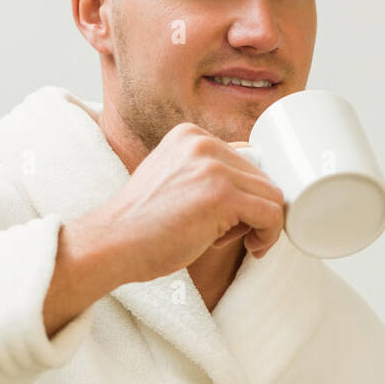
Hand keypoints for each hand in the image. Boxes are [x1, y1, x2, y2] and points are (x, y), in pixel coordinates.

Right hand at [43, 123, 285, 335]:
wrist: (112, 244)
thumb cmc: (140, 227)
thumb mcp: (171, 181)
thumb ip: (202, 174)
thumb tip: (250, 189)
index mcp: (189, 135)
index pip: (243, 159)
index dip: (244, 193)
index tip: (231, 219)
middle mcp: (203, 143)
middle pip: (261, 176)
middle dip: (252, 210)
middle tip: (228, 236)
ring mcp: (214, 168)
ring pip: (272, 195)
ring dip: (261, 225)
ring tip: (233, 242)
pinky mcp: (223, 196)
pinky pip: (272, 214)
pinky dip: (269, 235)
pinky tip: (251, 248)